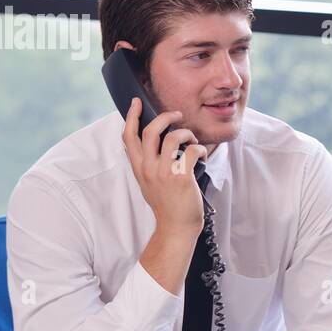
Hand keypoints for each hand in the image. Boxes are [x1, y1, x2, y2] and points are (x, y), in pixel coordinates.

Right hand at [121, 98, 206, 237]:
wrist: (176, 227)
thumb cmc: (167, 205)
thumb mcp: (149, 184)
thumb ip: (148, 165)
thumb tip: (157, 145)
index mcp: (139, 168)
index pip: (128, 137)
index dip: (132, 117)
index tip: (136, 102)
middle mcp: (148, 168)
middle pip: (150, 131)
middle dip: (165, 117)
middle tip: (177, 115)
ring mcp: (164, 172)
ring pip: (173, 137)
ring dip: (187, 133)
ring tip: (193, 140)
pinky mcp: (181, 177)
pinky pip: (191, 150)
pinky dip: (200, 149)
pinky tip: (203, 157)